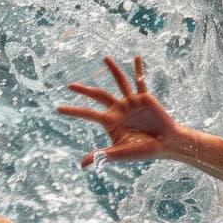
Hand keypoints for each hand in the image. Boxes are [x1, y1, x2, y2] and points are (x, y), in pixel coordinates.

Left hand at [57, 56, 179, 167]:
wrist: (165, 145)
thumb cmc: (143, 150)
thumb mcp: (119, 153)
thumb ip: (101, 155)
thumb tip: (82, 165)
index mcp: (111, 122)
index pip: (88, 114)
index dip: (73, 111)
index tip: (58, 109)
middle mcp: (119, 109)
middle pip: (98, 95)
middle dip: (85, 90)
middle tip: (70, 85)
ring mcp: (131, 102)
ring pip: (119, 82)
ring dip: (112, 70)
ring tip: (105, 58)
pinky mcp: (143, 97)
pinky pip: (140, 80)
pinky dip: (138, 69)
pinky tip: (136, 57)